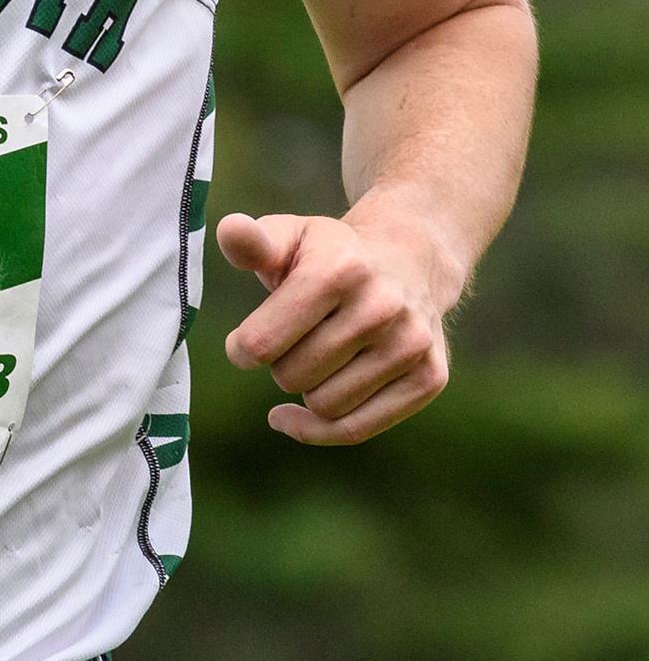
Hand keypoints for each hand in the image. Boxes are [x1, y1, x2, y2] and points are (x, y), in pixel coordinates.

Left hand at [216, 209, 452, 445]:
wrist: (408, 260)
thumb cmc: (329, 254)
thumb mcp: (289, 236)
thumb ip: (251, 241)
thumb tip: (231, 230)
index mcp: (338, 269)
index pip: (262, 342)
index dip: (242, 349)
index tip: (243, 343)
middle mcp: (381, 307)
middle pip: (291, 376)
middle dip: (279, 364)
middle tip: (293, 340)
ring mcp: (411, 344)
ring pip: (324, 406)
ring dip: (306, 389)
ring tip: (317, 355)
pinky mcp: (430, 377)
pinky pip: (355, 429)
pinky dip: (319, 429)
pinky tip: (299, 414)